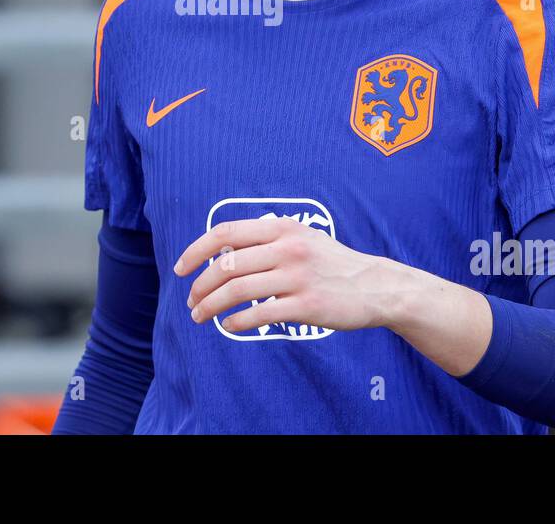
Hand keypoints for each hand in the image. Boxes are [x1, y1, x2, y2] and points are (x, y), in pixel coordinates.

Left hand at [172, 217, 398, 333]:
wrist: (374, 286)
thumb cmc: (331, 262)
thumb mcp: (302, 236)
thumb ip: (266, 238)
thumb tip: (222, 247)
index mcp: (283, 228)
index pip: (225, 232)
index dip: (196, 250)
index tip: (180, 269)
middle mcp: (288, 249)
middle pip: (226, 265)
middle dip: (200, 285)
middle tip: (191, 301)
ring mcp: (298, 277)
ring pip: (237, 291)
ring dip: (210, 306)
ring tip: (200, 316)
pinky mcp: (308, 306)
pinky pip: (260, 315)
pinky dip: (236, 322)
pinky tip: (229, 326)